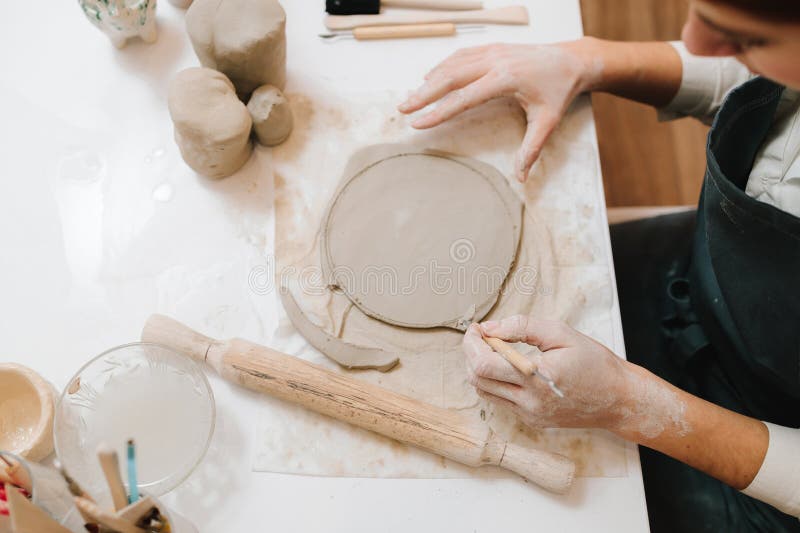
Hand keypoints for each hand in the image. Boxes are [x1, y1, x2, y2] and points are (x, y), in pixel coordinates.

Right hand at [398, 40, 600, 181]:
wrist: (572, 59)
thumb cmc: (559, 91)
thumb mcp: (548, 122)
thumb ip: (531, 149)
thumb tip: (521, 178)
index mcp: (506, 78)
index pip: (464, 97)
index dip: (439, 111)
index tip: (419, 122)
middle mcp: (495, 61)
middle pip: (450, 76)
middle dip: (424, 93)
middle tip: (403, 109)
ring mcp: (492, 51)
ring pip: (452, 64)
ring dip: (430, 80)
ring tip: (412, 97)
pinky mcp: (492, 48)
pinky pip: (461, 56)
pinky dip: (443, 67)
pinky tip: (431, 77)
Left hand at [462, 315, 631, 429]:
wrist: (618, 399)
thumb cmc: (594, 362)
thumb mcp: (561, 334)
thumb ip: (522, 327)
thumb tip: (489, 329)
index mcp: (536, 377)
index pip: (483, 365)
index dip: (472, 344)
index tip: (476, 329)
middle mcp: (530, 401)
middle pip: (477, 380)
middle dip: (472, 354)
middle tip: (481, 336)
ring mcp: (530, 414)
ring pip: (485, 392)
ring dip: (480, 369)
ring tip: (493, 349)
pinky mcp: (532, 421)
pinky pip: (500, 401)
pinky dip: (494, 382)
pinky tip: (507, 367)